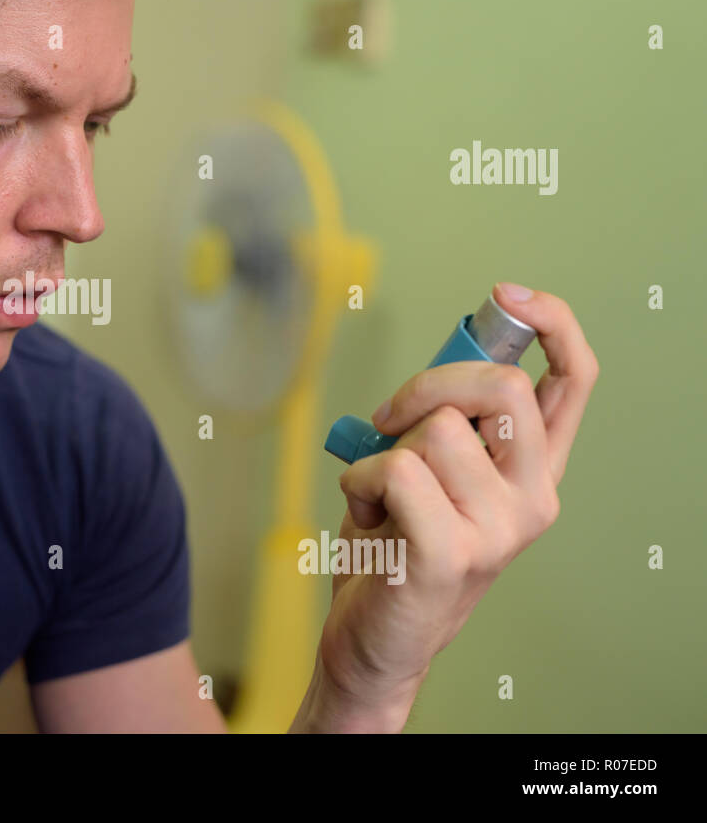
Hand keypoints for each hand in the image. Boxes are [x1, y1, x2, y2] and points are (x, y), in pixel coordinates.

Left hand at [307, 283, 598, 729]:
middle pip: (502, 387)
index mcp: (533, 471)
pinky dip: (361, 483)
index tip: (505, 295)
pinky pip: (396, 471)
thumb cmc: (395, 549)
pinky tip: (368, 519)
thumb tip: (440, 372)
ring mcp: (499, 529)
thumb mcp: (432, 472)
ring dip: (382, 454)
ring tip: (382, 498)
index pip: (574, 380)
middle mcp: (533, 498)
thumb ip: (449, 423)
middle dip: (428, 384)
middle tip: (389, 420)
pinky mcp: (453, 552)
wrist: (376, 641)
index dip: (552, 323)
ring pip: (434, 431)